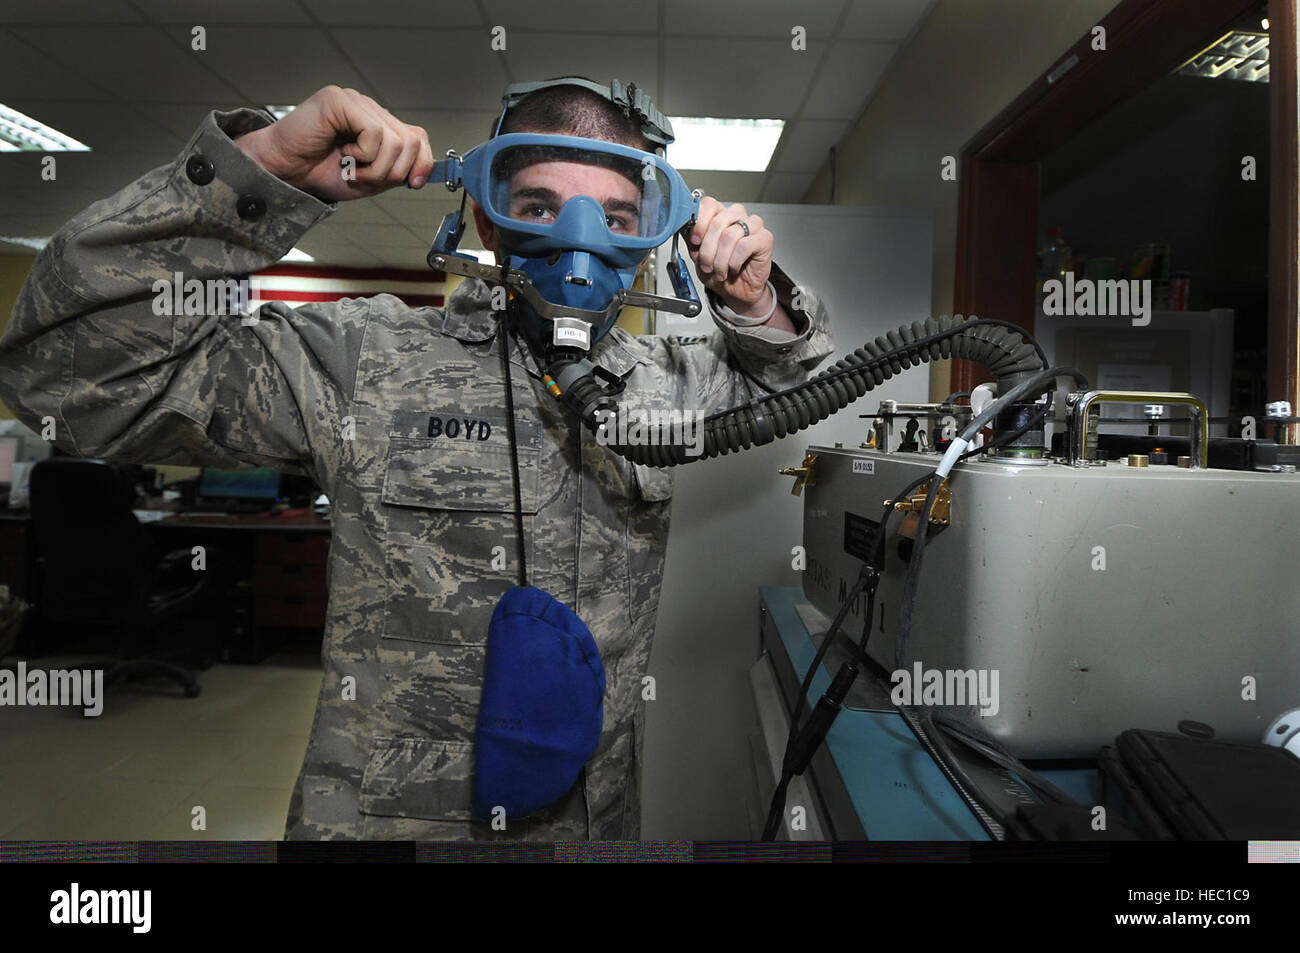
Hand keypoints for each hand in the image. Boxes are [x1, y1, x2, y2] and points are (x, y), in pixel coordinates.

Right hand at [235, 86, 434, 201]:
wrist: (285, 172)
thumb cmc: (320, 172)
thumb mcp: (371, 180)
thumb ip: (397, 172)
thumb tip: (423, 172)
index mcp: (377, 124)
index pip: (417, 137)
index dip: (422, 162)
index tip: (414, 183)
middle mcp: (369, 108)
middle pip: (411, 141)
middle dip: (392, 171)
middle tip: (365, 178)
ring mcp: (355, 101)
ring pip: (395, 140)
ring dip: (375, 167)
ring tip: (351, 168)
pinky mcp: (340, 100)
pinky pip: (373, 132)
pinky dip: (362, 153)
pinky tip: (342, 152)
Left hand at [686, 197, 773, 315]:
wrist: (737, 291)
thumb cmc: (720, 271)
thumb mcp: (698, 255)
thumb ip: (691, 239)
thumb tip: (683, 226)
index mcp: (720, 215)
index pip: (709, 205)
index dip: (699, 223)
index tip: (694, 241)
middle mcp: (736, 216)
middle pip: (717, 222)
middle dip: (708, 250)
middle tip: (706, 265)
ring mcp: (753, 225)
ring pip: (729, 235)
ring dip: (720, 260)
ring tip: (720, 271)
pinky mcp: (765, 238)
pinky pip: (744, 246)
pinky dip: (734, 261)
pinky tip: (734, 268)